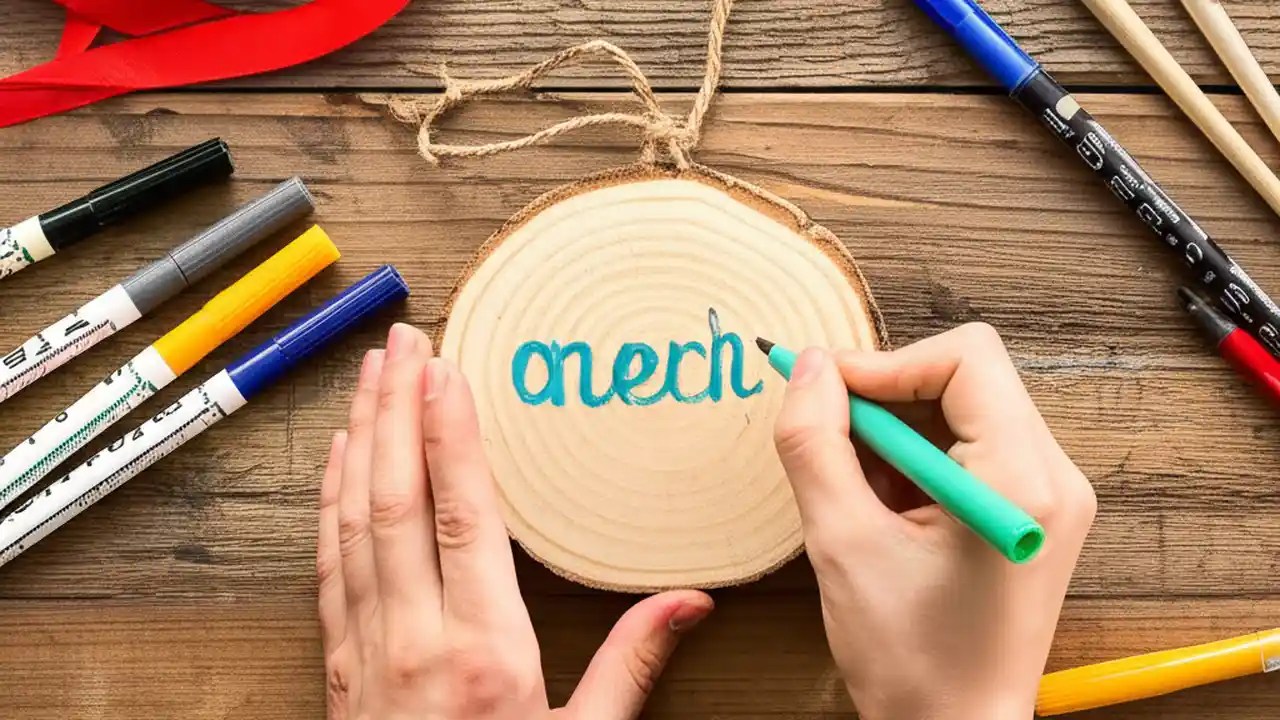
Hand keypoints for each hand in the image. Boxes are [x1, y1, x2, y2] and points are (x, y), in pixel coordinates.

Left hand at [318, 323, 713, 719]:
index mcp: (485, 651)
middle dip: (396, 411)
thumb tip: (689, 603)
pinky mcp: (339, 664)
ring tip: (369, 376)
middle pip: (396, 500)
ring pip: (354, 521)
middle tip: (401, 342)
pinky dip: (329, 502)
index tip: (447, 372)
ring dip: (359, 441)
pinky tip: (337, 459)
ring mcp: (367, 648)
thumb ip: (632, 665)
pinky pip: (328, 565)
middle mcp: (415, 637)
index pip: (461, 515)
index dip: (451, 436)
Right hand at [772, 323, 1095, 719]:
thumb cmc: (911, 659)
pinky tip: (885, 506)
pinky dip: (918, 458)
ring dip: (899, 430)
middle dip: (889, 395)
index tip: (824, 390)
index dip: (885, 362)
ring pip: (966, 408)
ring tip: (858, 488)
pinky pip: (973, 446)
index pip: (966, 357)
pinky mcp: (1033, 511)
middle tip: (830, 436)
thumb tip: (807, 366)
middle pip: (969, 377)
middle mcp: (1055, 478)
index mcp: (1021, 481)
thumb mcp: (841, 542)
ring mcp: (1050, 496)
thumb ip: (815, 442)